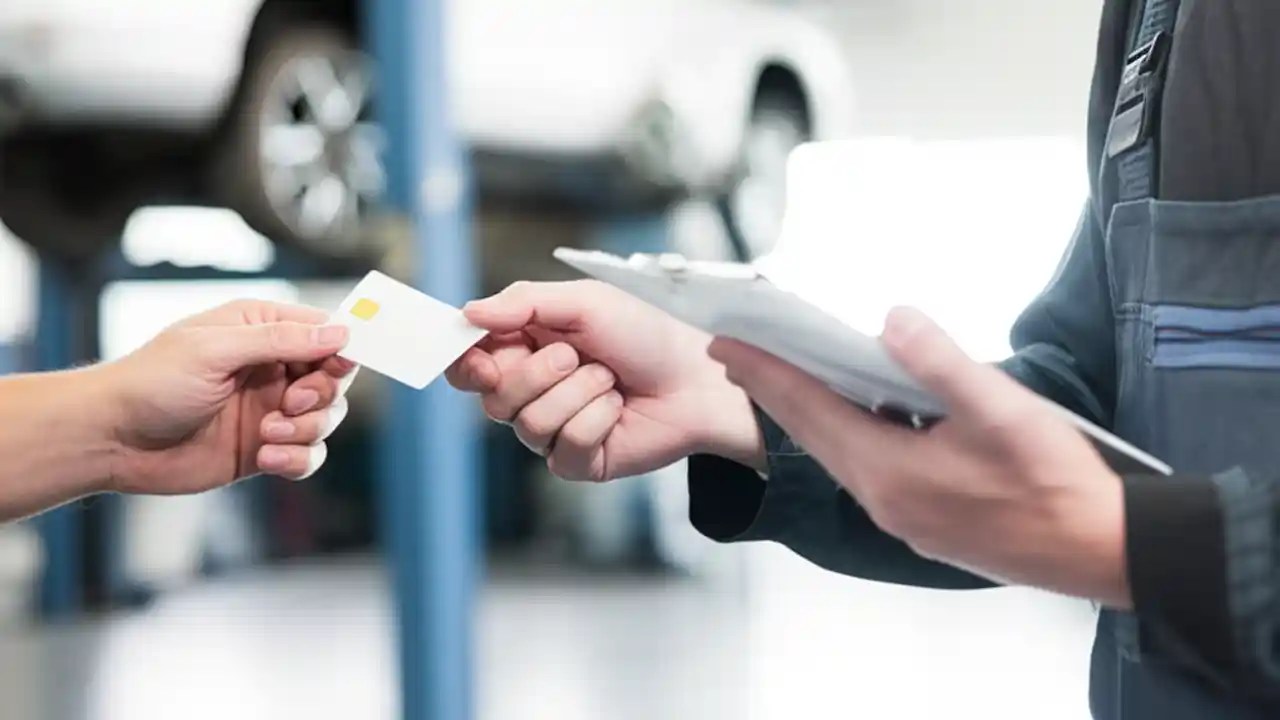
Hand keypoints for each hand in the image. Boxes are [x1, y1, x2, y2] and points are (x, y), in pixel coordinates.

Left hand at [101, 300, 358, 493]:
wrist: (113, 440)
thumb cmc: (152, 383)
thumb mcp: (216, 350)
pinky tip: (268, 459)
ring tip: (268, 434)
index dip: (341, 349)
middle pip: (334, 378)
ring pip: (327, 419)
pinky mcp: (265, 448)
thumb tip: (340, 331)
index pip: (324, 331)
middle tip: (291, 403)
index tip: (338, 367)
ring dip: (307, 430)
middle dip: (322, 394)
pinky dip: (298, 459)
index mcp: (259, 329)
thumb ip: (280, 340)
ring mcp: (270, 409)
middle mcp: (271, 367)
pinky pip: (307, 455)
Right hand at [447, 280, 763, 481]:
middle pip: (491, 398)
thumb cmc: (644, 335)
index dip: (465, 362)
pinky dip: (596, 420)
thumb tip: (468, 312)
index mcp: (524, 349)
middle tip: (574, 355)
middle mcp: (531, 393)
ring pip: (528, 423)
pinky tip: (617, 408)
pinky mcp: (576, 461)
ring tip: (609, 379)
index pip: (469, 363)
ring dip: (577, 393)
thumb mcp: (584, 302)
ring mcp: (551, 431)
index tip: (480, 357)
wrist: (695, 377)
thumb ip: (523, 303)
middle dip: (536, 372)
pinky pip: (563, 446)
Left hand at [709, 307, 1129, 606]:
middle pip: (812, 434)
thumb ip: (941, 363)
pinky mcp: (922, 521)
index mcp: (889, 472)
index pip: (810, 410)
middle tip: (733, 355)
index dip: (767, 373)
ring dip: (805, 414)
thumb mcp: (1002, 410)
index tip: (726, 345)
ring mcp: (900, 516)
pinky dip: (843, 435)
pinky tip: (853, 417)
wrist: (1098, 550)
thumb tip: (892, 321)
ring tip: (781, 379)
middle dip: (771, 391)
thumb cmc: (1055, 481)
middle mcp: (882, 499)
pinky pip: (864, 469)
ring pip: (837, 454)